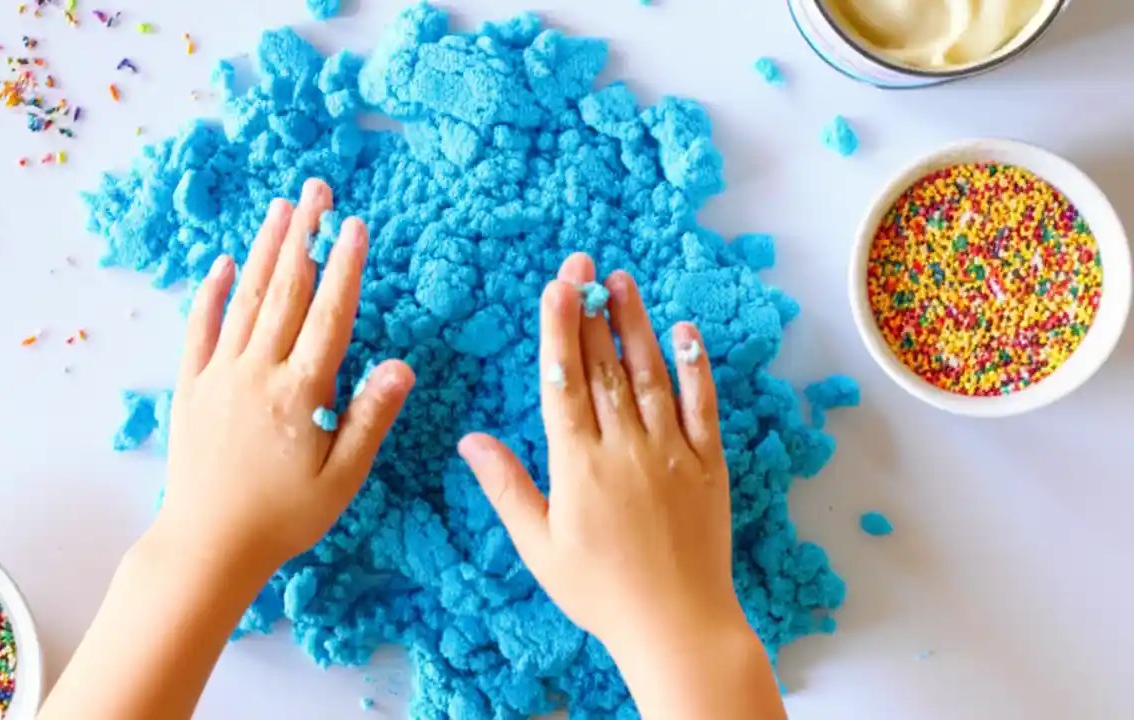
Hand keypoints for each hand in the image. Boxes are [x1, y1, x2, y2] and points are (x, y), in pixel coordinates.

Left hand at [156, 178, 414, 576]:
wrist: (207, 546)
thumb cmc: (283, 518)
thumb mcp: (342, 478)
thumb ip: (370, 417)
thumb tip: (400, 366)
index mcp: (300, 392)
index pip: (329, 316)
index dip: (345, 267)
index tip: (355, 224)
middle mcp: (257, 372)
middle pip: (285, 291)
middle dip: (304, 235)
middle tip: (316, 188)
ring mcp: (219, 376)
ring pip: (244, 299)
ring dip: (263, 250)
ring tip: (279, 208)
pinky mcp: (190, 388)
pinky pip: (199, 329)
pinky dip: (210, 293)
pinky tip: (220, 263)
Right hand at [458, 252, 741, 652]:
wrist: (676, 625)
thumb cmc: (599, 591)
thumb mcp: (539, 546)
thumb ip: (507, 488)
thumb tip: (470, 441)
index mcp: (578, 466)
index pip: (563, 382)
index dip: (558, 329)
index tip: (557, 285)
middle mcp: (624, 449)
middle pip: (604, 367)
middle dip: (591, 310)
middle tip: (584, 263)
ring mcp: (671, 453)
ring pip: (649, 375)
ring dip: (636, 325)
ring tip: (624, 281)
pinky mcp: (707, 466)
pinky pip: (701, 406)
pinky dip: (694, 367)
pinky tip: (684, 332)